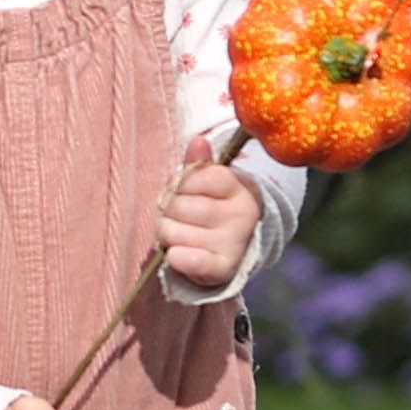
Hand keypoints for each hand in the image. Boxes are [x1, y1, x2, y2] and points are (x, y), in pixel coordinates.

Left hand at [155, 130, 262, 289]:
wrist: (238, 250)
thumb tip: (198, 141)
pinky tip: (182, 254)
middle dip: (170, 211)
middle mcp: (242, 214)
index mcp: (240, 188)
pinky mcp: (223, 268)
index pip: (198, 176)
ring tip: (183, 234)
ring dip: (168, 234)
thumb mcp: (210, 184)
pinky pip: (183, 258)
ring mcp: (234, 242)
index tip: (187, 191)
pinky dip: (175, 256)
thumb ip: (199, 164)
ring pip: (173, 231)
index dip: (182, 184)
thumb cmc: (216, 209)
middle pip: (179, 205)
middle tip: (180, 217)